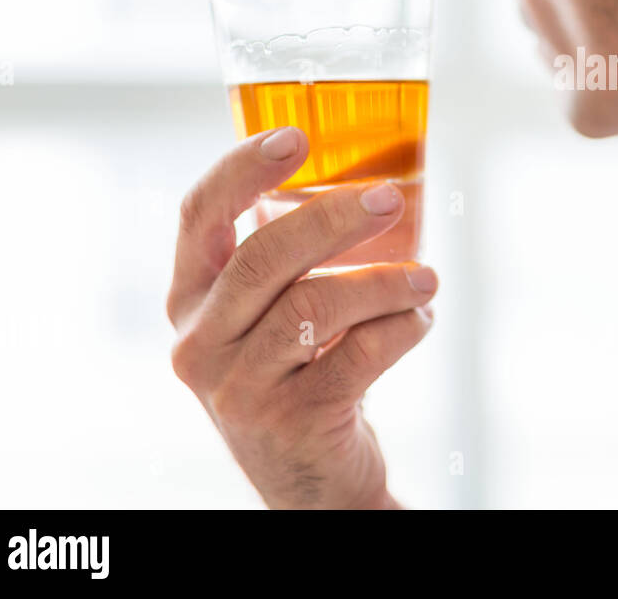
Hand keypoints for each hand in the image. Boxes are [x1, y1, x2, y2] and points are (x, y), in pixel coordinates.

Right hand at [166, 126, 436, 508]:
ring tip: (426, 278)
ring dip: (387, 281)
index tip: (296, 137)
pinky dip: (403, 327)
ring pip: (316, 306)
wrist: (311, 481)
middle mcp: (200, 342)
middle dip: (335, 217)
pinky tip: (419, 319)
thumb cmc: (299, 374)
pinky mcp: (292, 421)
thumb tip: (360, 177)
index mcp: (190, 300)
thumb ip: (286, 258)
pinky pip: (360, 354)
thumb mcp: (268, 316)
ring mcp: (240, 387)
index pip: (199, 216)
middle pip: (264, 256)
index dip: (243, 168)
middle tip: (390, 199)